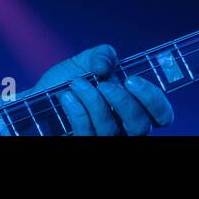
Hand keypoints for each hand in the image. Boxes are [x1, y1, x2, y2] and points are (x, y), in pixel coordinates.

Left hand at [32, 44, 172, 135]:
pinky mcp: (83, 142)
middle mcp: (124, 129)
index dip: (153, 99)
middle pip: (141, 127)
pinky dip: (78, 112)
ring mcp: (104, 139)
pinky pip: (87, 134)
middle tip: (103, 84)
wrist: (37, 98)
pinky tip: (67, 96)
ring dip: (93, 101)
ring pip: (111, 130)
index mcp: (133, 109)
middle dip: (122, 102)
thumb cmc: (66, 83)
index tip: (131, 79)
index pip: (162, 115)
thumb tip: (105, 64)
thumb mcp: (84, 62)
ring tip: (76, 84)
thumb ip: (101, 55)